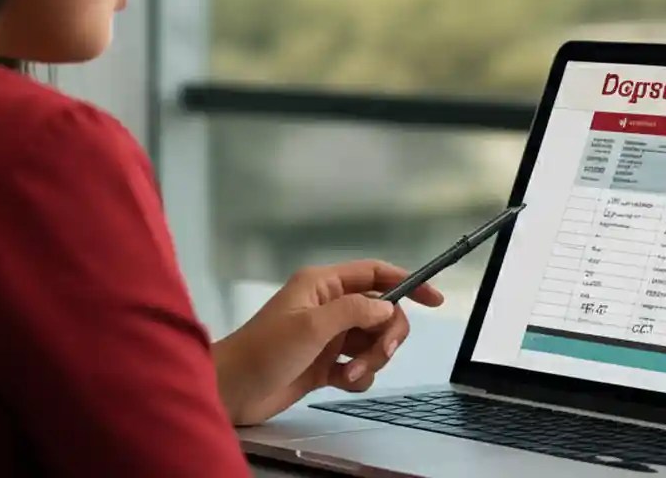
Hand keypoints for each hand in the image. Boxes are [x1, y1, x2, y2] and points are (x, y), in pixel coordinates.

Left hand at [211, 259, 443, 425]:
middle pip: (382, 313)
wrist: (231, 391)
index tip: (434, 300)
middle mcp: (329, 306)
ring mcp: (329, 336)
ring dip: (371, 360)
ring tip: (347, 375)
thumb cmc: (263, 351)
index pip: (376, 274)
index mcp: (324, 285)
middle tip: (380, 355)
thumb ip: (355, 312)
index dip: (408, 283)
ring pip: (373, 342)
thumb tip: (388, 309)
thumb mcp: (312, 326)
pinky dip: (358, 377)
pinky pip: (360, 366)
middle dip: (387, 336)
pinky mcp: (326, 364)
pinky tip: (339, 383)